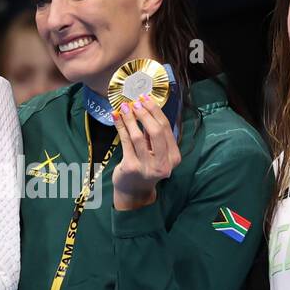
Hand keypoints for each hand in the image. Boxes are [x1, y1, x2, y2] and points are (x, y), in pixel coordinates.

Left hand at [113, 95, 180, 209]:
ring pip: (138, 135)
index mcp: (174, 157)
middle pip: (156, 131)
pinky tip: (116, 117)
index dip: (156, 111)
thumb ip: (155, 135)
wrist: (134, 191)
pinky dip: (120, 126)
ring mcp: (147, 167)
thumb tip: (145, 106)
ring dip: (130, 118)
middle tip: (135, 102)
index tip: (146, 99)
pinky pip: (125, 141)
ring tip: (124, 107)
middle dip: (145, 113)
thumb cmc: (146, 166)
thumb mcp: (156, 152)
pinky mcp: (131, 167)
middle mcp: (163, 163)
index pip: (166, 129)